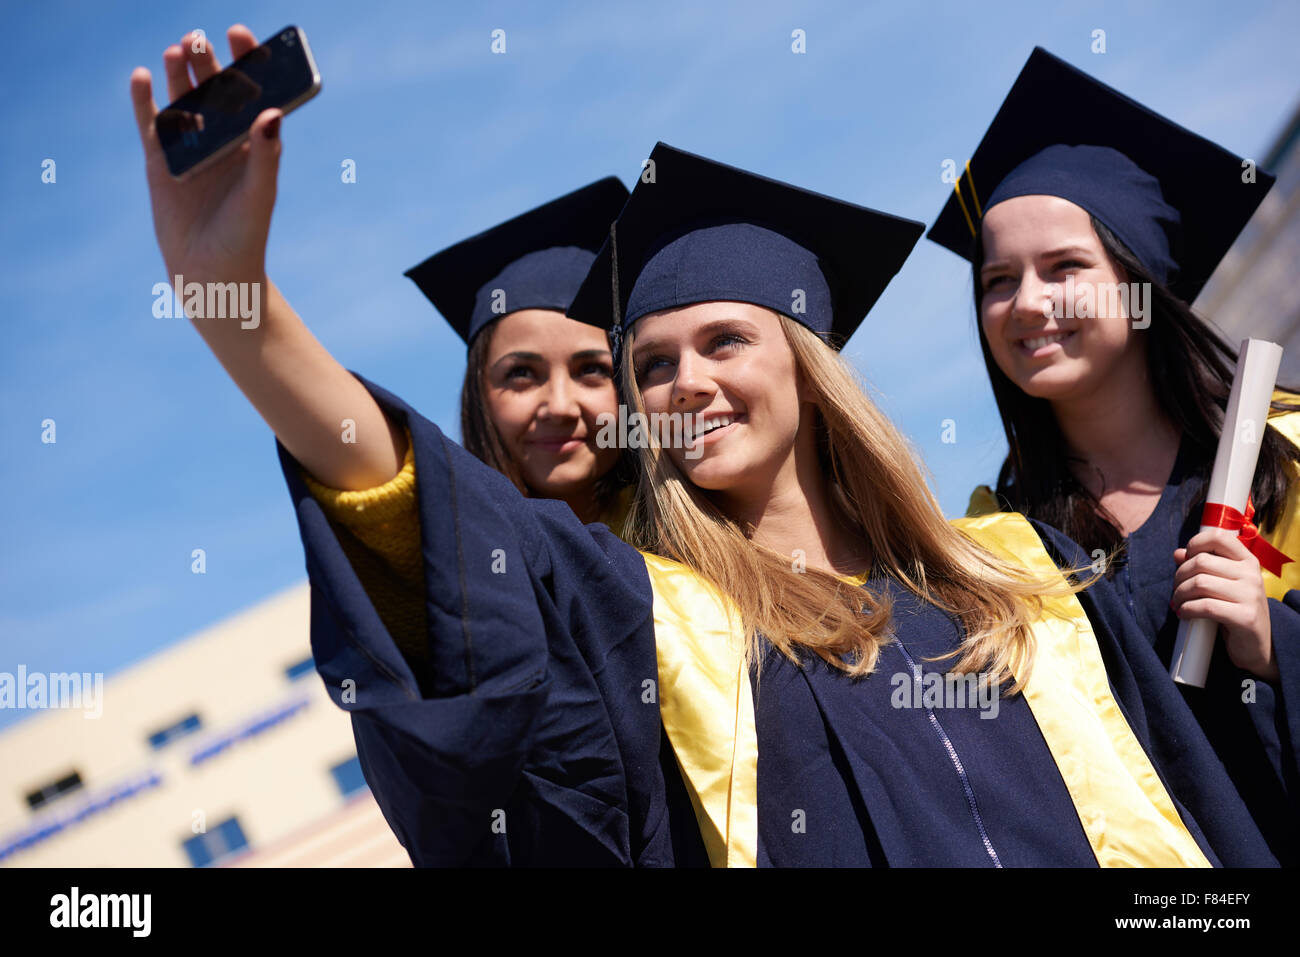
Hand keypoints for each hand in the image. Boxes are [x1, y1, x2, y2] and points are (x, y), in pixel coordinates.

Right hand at [129, 25, 282, 285]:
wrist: (212, 273)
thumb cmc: (245, 235)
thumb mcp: (259, 193)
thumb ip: (267, 154)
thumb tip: (272, 114)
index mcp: (252, 144)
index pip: (251, 93)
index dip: (246, 62)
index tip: (239, 34)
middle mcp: (221, 141)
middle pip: (213, 92)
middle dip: (207, 64)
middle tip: (198, 39)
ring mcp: (190, 149)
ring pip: (183, 102)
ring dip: (180, 77)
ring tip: (177, 51)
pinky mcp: (161, 163)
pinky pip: (152, 125)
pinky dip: (146, 102)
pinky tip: (143, 77)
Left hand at [1172, 528, 1278, 680]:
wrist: (1257, 646)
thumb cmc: (1235, 610)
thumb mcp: (1221, 584)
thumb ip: (1203, 567)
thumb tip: (1178, 553)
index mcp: (1247, 561)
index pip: (1219, 537)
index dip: (1195, 544)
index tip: (1186, 560)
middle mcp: (1251, 574)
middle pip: (1201, 561)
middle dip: (1179, 576)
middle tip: (1176, 590)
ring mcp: (1251, 595)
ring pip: (1199, 583)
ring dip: (1180, 594)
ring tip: (1178, 603)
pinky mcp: (1246, 617)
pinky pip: (1205, 606)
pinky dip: (1187, 610)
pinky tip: (1184, 614)